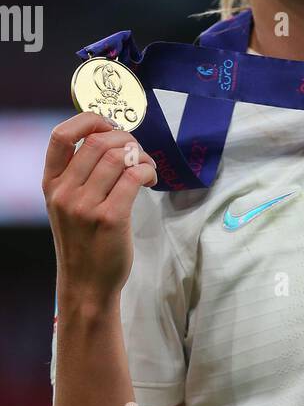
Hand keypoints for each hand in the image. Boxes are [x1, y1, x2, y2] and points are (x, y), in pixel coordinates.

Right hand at [43, 111, 158, 302]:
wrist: (87, 284)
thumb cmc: (82, 241)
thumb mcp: (66, 205)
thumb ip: (78, 175)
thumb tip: (109, 138)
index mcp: (51, 184)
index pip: (60, 136)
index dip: (88, 121)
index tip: (109, 126)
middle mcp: (64, 192)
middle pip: (98, 142)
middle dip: (126, 139)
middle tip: (138, 151)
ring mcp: (85, 206)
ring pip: (118, 157)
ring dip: (141, 155)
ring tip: (147, 168)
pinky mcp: (110, 218)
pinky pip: (133, 177)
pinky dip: (147, 171)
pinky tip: (150, 179)